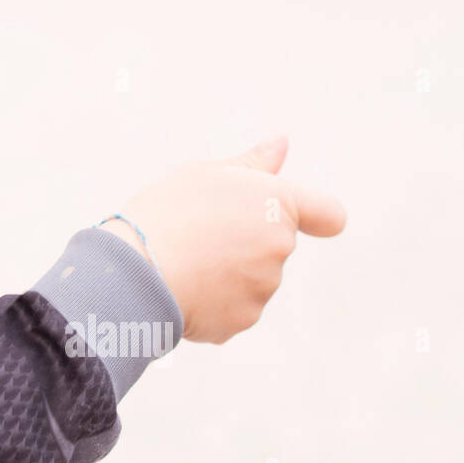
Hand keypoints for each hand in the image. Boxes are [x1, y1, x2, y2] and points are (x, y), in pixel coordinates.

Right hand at [102, 136, 346, 343]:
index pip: (328, 214)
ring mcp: (264, 288)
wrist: (135, 269)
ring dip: (223, 273)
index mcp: (277, 203)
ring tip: (181, 262)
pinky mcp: (243, 320)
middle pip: (271, 246)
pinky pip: (230, 308)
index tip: (308, 221)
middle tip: (195, 236)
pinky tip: (180, 287)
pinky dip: (209, 301)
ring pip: (249, 279)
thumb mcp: (204, 174)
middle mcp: (280, 246)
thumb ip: (253, 164)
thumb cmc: (166, 212)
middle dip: (242, 243)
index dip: (318, 218)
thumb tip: (282, 142)